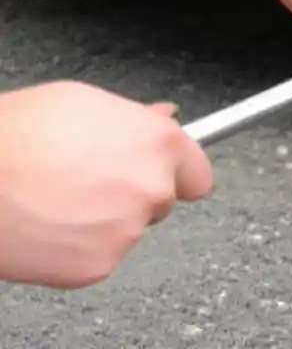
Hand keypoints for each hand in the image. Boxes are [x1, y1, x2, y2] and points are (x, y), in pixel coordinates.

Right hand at [0, 81, 212, 288]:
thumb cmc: (17, 134)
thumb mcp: (82, 102)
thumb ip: (135, 118)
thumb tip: (164, 117)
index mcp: (158, 144)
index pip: (197, 172)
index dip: (177, 173)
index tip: (165, 175)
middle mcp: (152, 188)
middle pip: (160, 201)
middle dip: (132, 195)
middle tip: (86, 182)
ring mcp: (127, 230)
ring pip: (126, 230)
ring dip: (102, 221)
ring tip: (55, 198)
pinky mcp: (98, 265)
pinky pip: (97, 257)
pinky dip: (76, 248)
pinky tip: (48, 224)